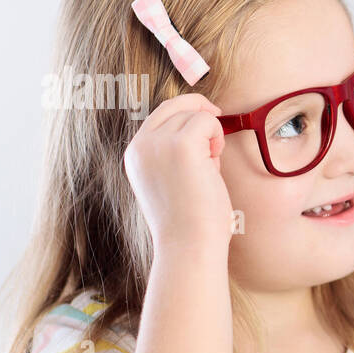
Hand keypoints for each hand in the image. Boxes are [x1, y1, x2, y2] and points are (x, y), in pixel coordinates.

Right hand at [123, 93, 233, 249]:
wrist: (189, 246)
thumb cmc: (190, 222)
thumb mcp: (172, 181)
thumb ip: (177, 154)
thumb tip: (203, 128)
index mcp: (135, 156)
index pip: (158, 115)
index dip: (185, 110)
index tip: (207, 117)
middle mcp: (140, 146)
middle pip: (173, 106)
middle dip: (200, 112)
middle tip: (218, 129)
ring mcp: (158, 144)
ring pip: (193, 114)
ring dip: (210, 134)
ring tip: (211, 166)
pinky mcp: (180, 145)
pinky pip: (205, 121)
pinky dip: (217, 136)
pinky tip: (214, 162)